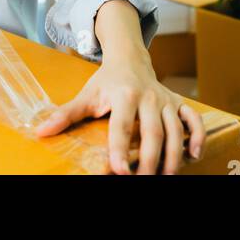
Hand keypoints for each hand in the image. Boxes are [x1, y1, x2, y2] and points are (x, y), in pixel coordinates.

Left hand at [35, 46, 206, 174]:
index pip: (122, 126)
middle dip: (148, 160)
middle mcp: (149, 96)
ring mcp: (166, 100)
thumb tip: (41, 131)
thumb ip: (66, 114)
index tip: (116, 171)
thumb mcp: (86, 95)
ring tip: (167, 176)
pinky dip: (198, 136)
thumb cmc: (106, 82)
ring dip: (173, 155)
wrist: (131, 58)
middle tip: (142, 181)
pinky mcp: (179, 103)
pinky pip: (194, 119)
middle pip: (153, 133)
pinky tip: (194, 156)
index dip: (119, 149)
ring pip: (176, 130)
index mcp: (124, 94)